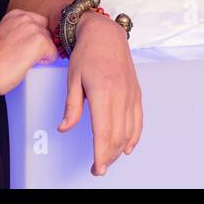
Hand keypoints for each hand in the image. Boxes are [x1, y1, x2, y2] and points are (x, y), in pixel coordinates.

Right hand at [0, 9, 57, 95]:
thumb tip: (36, 40)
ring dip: (44, 53)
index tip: (25, 48)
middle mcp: (25, 17)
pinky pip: (54, 53)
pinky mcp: (40, 41)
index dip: (36, 37)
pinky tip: (29, 64)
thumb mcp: (5, 35)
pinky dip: (47, 61)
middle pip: (47, 30)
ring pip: (51, 42)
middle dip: (42, 43)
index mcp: (15, 14)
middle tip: (27, 56)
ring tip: (25, 61)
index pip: (39, 22)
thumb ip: (19, 31)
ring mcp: (33, 28)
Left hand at [58, 12, 141, 174]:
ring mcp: (132, 94)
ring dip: (120, 149)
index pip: (104, 131)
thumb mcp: (72, 79)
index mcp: (103, 92)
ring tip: (108, 159)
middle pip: (118, 136)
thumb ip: (71, 106)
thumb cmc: (87, 54)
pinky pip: (139, 120)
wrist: (106, 34)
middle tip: (98, 169)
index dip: (101, 153)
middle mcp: (121, 95)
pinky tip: (127, 147)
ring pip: (130, 131)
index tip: (97, 167)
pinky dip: (134, 137)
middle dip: (109, 156)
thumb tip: (64, 128)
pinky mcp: (137, 93)